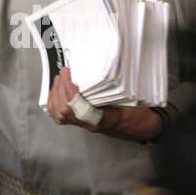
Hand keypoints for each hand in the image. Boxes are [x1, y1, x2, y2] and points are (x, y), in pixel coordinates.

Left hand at [45, 67, 161, 140]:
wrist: (140, 127)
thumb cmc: (137, 112)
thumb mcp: (131, 97)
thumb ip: (116, 87)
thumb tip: (106, 67)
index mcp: (105, 119)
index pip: (81, 110)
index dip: (71, 93)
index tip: (69, 76)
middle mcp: (91, 124)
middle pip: (65, 112)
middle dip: (60, 90)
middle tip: (64, 73)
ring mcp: (85, 125)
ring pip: (60, 116)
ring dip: (55, 95)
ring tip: (60, 79)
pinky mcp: (81, 122)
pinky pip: (61, 116)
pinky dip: (55, 102)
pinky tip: (57, 91)